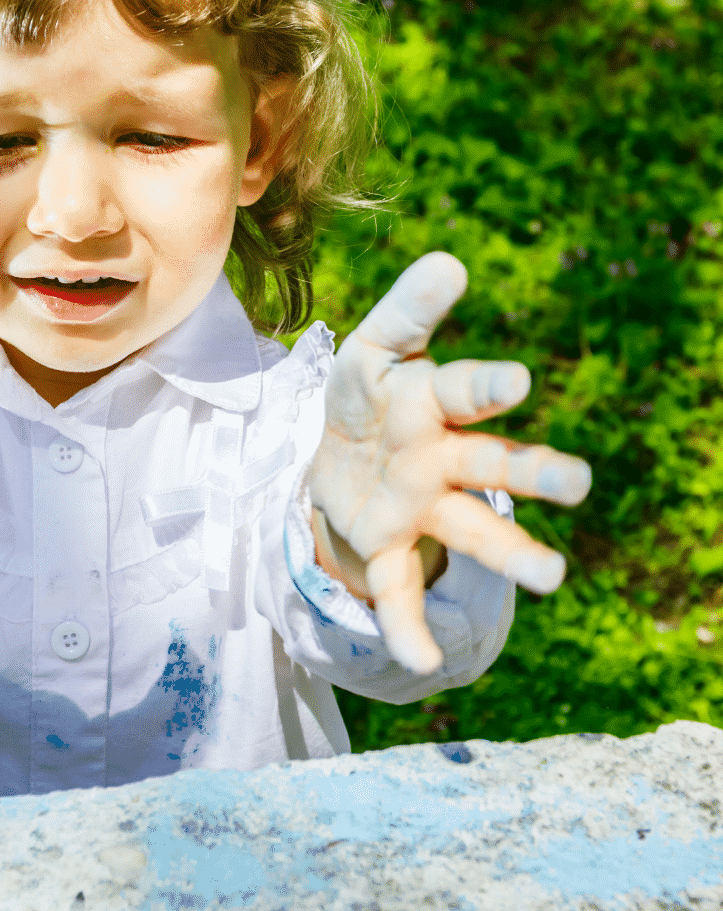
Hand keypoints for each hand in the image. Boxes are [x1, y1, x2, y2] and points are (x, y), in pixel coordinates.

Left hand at [307, 251, 591, 675]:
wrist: (341, 456)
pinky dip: (410, 624)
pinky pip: (401, 587)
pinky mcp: (389, 546)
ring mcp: (420, 506)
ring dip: (510, 555)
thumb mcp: (372, 348)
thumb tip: (449, 259)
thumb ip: (407, 309)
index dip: (484, 387)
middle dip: (532, 473)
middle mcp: (440, 457)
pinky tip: (421, 660)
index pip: (460, 390)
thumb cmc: (366, 395)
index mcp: (430, 402)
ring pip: (470, 531)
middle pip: (490, 465)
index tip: (516, 384)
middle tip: (578, 483)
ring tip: (552, 578)